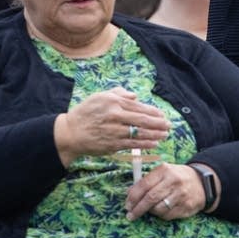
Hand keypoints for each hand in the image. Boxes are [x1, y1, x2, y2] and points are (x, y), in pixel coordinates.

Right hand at [52, 87, 170, 166]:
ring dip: (155, 134)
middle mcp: (116, 115)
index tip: (162, 115)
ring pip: (140, 133)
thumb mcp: (99, 96)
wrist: (70, 132)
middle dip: (158, 123)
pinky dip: (145, 144)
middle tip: (168, 125)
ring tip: (165, 135)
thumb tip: (135, 96)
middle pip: (143, 120)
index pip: (139, 107)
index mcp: (114, 102)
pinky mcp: (113, 144)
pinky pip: (133, 144)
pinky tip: (154, 143)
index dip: (153, 112)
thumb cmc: (85, 113)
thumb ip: (118, 93)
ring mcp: (115, 131)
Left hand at [127, 162, 205, 220]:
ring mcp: (181, 195)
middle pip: (150, 198)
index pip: (144, 184)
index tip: (127, 205)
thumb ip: (146, 181)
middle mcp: (174, 181)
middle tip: (130, 215)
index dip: (133, 197)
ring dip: (150, 212)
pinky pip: (168, 215)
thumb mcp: (163, 173)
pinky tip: (161, 211)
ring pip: (158, 209)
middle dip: (138, 209)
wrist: (202, 182)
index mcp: (165, 170)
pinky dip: (161, 215)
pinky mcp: (186, 206)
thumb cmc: (176, 177)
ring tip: (149, 210)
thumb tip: (129, 193)